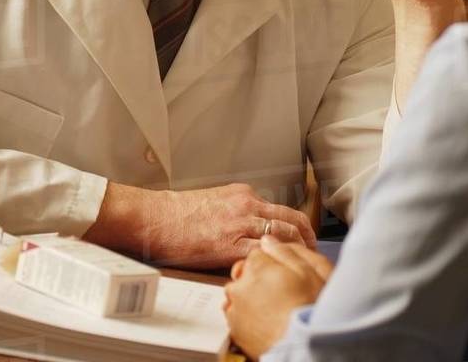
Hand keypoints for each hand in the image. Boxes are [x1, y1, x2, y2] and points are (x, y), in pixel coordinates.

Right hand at [84, 182, 315, 269]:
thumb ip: (236, 211)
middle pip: (292, 220)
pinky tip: (280, 272)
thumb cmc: (176, 214)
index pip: (281, 210)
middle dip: (307, 238)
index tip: (303, 237)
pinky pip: (263, 255)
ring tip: (302, 265)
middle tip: (313, 252)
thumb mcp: (214, 201)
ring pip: (284, 236)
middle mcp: (246, 205)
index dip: (297, 226)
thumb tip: (250, 227)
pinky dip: (275, 262)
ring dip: (297, 251)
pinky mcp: (229, 246)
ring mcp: (240, 225)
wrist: (154, 218)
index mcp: (243, 194)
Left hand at [224, 236, 334, 358]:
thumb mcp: (311, 271)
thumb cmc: (312, 310)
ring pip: (238, 294)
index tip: (282, 273)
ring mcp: (235, 309)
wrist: (306, 349)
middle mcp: (240, 286)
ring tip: (273, 309)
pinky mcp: (234, 330)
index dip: (271, 263)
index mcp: (258, 268)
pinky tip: (265, 321)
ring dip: (249, 297)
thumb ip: (287, 251)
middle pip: (244, 273)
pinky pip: (236, 316)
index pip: (256, 254)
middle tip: (280, 292)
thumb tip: (268, 240)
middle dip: (257, 278)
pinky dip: (246, 316)